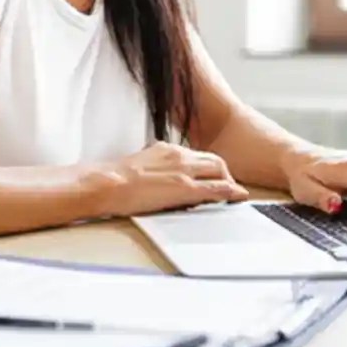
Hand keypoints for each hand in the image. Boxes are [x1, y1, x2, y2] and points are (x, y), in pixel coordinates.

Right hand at [90, 142, 248, 217]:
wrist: (108, 184)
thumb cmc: (116, 180)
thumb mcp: (139, 166)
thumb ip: (155, 168)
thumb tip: (160, 179)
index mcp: (167, 149)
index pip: (196, 155)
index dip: (208, 167)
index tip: (211, 176)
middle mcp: (179, 155)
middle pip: (214, 159)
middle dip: (225, 172)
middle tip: (229, 186)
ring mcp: (184, 170)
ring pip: (219, 169)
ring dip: (230, 181)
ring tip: (234, 194)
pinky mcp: (186, 187)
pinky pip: (216, 188)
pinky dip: (230, 192)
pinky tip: (237, 197)